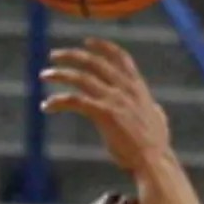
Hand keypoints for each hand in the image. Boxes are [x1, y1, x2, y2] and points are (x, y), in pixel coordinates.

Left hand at [41, 38, 175, 174]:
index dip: (103, 46)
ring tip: (45, 75)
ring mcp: (114, 100)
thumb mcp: (158, 120)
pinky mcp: (103, 113)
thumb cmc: (155, 146)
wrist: (153, 161)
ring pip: (81, 78)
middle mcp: (125, 89)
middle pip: (94, 62)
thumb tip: (155, 109)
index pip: (121, 57)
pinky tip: (47, 106)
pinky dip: (58, 100)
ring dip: (60, 74)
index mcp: (137, 87)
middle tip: (54, 55)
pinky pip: (74, 100)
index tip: (86, 42)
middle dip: (72, 55)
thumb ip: (153, 110)